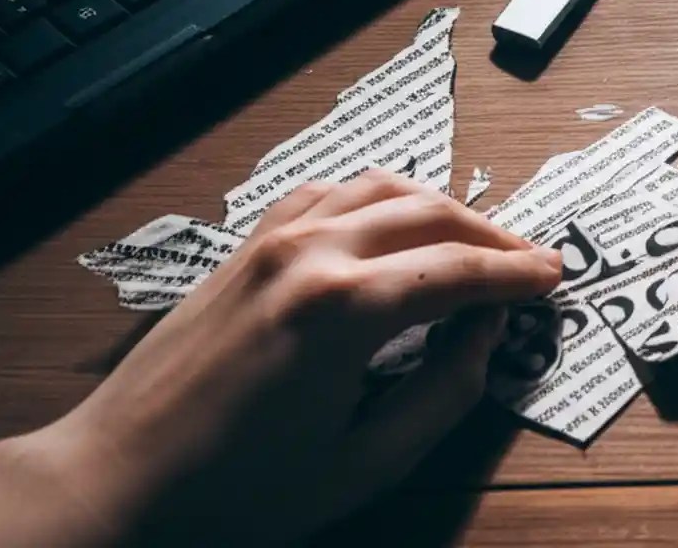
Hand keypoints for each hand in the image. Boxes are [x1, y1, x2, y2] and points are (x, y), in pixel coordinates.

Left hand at [0, 170, 561, 545]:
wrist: (120, 476)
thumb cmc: (239, 488)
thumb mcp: (363, 464)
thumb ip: (443, 395)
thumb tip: (484, 336)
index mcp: (342, 309)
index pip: (459, 270)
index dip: (518, 274)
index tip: (556, 277)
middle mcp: (309, 252)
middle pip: (430, 214)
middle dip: (493, 236)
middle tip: (532, 263)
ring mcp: (272, 238)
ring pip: (383, 188)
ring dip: (443, 208)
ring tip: (479, 243)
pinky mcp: (248, 243)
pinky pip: (332, 193)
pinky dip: (382, 198)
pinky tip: (398, 224)